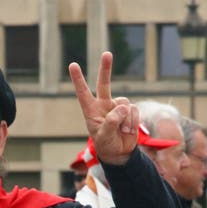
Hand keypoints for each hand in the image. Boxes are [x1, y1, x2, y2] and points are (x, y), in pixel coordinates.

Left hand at [69, 51, 138, 165]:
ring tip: (122, 132)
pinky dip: (133, 122)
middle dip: (106, 68)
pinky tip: (128, 131)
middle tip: (106, 54)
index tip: (72, 65)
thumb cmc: (106, 145)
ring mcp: (117, 106)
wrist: (120, 153)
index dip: (78, 79)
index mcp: (91, 111)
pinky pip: (134, 111)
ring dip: (126, 120)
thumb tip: (123, 107)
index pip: (83, 93)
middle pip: (104, 83)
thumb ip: (111, 123)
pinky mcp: (129, 110)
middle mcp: (104, 105)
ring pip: (124, 104)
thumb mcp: (104, 138)